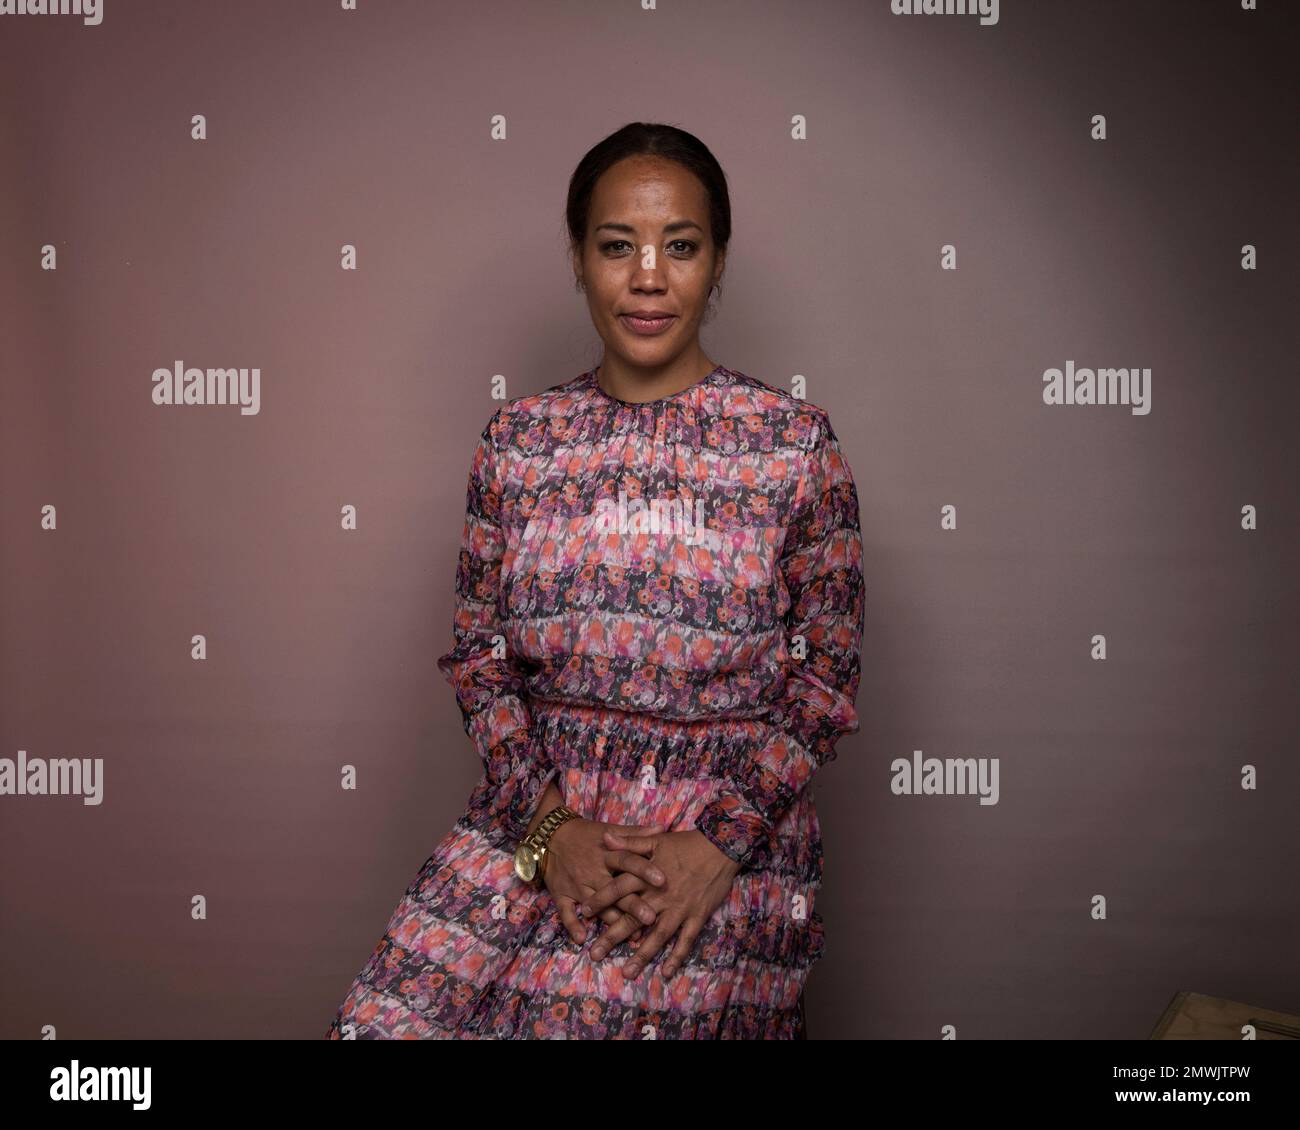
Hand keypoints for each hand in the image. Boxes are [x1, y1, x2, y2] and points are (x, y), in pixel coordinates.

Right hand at [540, 818, 668, 946]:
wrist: (550, 837)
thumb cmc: (585, 835)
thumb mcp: (609, 830)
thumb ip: (635, 834)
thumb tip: (661, 828)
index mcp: (607, 854)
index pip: (628, 861)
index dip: (644, 870)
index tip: (662, 880)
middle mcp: (593, 871)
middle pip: (616, 889)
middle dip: (633, 905)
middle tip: (651, 918)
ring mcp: (577, 885)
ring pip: (596, 905)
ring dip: (611, 920)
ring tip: (630, 937)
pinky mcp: (561, 895)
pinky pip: (566, 912)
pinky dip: (572, 925)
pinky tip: (582, 938)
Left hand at [584, 828, 741, 979]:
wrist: (720, 847)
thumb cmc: (686, 843)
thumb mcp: (656, 840)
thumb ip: (630, 842)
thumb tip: (604, 838)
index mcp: (648, 876)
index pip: (618, 889)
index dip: (601, 900)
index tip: (584, 913)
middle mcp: (660, 895)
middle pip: (633, 919)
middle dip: (612, 937)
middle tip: (594, 954)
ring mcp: (679, 908)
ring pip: (657, 936)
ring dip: (642, 955)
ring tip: (627, 972)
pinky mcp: (696, 916)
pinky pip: (685, 940)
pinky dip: (676, 956)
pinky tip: (667, 972)